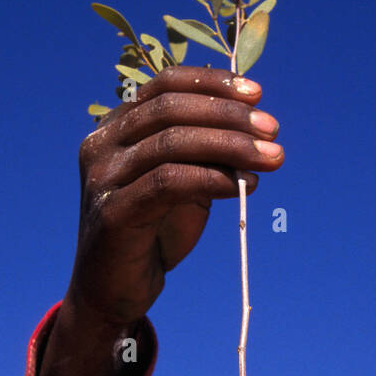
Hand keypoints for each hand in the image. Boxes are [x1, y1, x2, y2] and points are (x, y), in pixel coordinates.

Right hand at [65, 65, 283, 328]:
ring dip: (229, 146)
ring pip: (171, 142)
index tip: (257, 95)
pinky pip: (168, 183)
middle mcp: (102, 145)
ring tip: (270, 157)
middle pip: (171, 109)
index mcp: (116, 128)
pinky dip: (211, 179)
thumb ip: (207, 156)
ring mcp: (103, 177)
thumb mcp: (185, 185)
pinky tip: (242, 186)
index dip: (212, 84)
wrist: (116, 292)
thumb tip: (256, 130)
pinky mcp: (112, 212)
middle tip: (273, 130)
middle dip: (228, 116)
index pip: (165, 85)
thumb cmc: (152, 235)